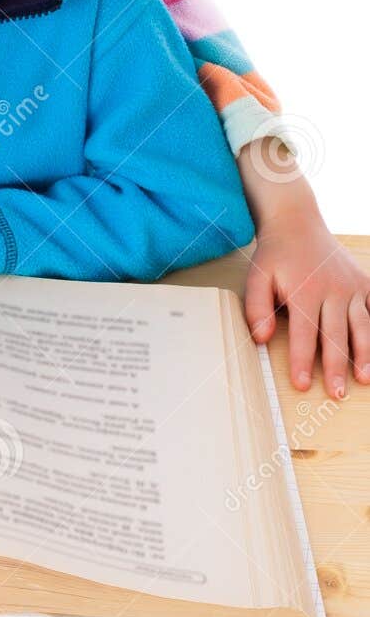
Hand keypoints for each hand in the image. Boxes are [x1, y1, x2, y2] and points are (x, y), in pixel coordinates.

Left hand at [245, 209, 369, 398]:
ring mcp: (352, 286)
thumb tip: (260, 338)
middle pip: (335, 335)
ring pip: (362, 326)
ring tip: (364, 379)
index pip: (303, 333)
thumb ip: (256, 307)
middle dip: (336, 367)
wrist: (297, 221)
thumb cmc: (276, 255)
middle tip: (336, 395)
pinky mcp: (364, 283)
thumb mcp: (257, 276)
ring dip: (364, 354)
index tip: (302, 385)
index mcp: (305, 290)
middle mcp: (333, 289)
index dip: (302, 361)